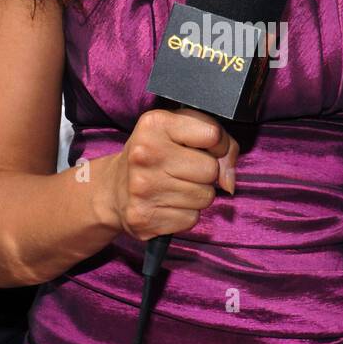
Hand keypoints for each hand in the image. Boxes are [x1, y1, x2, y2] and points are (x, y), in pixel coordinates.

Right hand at [102, 106, 238, 242]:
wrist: (114, 189)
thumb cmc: (156, 155)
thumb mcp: (180, 131)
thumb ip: (218, 141)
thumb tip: (229, 180)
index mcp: (155, 124)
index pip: (212, 134)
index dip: (218, 144)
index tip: (206, 148)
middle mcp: (145, 154)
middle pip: (210, 170)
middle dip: (206, 173)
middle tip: (185, 170)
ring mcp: (143, 188)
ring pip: (205, 197)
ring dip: (197, 194)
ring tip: (175, 186)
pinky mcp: (144, 217)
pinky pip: (191, 218)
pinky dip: (185, 214)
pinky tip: (168, 203)